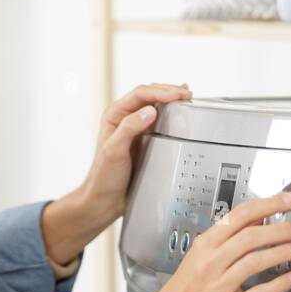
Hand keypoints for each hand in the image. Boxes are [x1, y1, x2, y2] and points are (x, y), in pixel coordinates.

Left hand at [78, 82, 192, 225]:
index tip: (177, 94)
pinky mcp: (143, 139)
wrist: (104, 200)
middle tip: (187, 94)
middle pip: (149, 95)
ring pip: (155, 105)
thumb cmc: (104, 178)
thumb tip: (150, 111)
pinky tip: (179, 109)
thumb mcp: (114, 150)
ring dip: (171, 99)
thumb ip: (130, 128)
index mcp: (114, 115)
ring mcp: (134, 128)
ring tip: (186, 97)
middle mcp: (123, 118)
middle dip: (168, 92)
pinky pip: (158, 120)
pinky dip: (170, 113)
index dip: (160, 91)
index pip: (140, 94)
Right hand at [153, 190, 290, 291]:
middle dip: (282, 229)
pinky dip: (279, 284)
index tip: (288, 200)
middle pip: (252, 236)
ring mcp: (219, 286)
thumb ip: (227, 239)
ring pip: (256, 261)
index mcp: (204, 246)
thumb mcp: (199, 257)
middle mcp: (211, 263)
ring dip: (283, 251)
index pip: (240, 215)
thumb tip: (258, 219)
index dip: (269, 204)